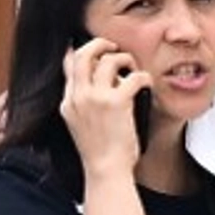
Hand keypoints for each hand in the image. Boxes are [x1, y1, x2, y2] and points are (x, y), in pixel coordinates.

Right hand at [59, 37, 149, 176]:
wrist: (105, 170)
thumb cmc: (99, 152)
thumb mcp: (80, 124)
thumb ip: (84, 103)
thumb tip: (98, 82)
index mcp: (68, 103)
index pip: (68, 65)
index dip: (80, 51)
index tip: (92, 48)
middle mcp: (78, 97)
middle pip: (83, 54)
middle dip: (100, 43)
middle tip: (113, 47)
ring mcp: (96, 98)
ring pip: (108, 60)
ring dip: (124, 58)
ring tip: (132, 68)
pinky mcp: (116, 103)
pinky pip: (133, 77)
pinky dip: (143, 77)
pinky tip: (146, 84)